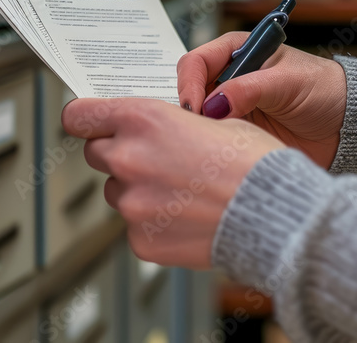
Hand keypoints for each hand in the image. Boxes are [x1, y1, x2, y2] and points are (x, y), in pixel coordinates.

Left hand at [61, 97, 284, 268]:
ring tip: (181, 191)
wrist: (277, 216)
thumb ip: (166, 122)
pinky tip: (187, 216)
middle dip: (119, 153)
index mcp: (142, 120)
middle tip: (156, 159)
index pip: (79, 115)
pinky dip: (154, 222)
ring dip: (138, 189)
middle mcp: (128, 159)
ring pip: (116, 191)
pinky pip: (135, 226)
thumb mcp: (211, 120)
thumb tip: (148, 127)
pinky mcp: (140, 240)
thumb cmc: (253, 164)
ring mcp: (131, 204)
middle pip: (96, 153)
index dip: (86, 118)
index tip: (91, 122)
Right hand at [177, 33, 346, 169]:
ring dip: (199, 130)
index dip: (189, 84)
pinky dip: (210, 146)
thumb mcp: (288, 83)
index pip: (196, 62)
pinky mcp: (238, 133)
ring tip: (209, 143)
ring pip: (197, 118)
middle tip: (196, 130)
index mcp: (238, 51)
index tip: (196, 108)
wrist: (347, 126)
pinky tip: (217, 154)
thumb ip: (249, 89)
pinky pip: (212, 139)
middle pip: (190, 90)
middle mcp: (229, 78)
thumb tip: (212, 104)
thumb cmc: (324, 90)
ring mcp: (232, 107)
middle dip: (188, 109)